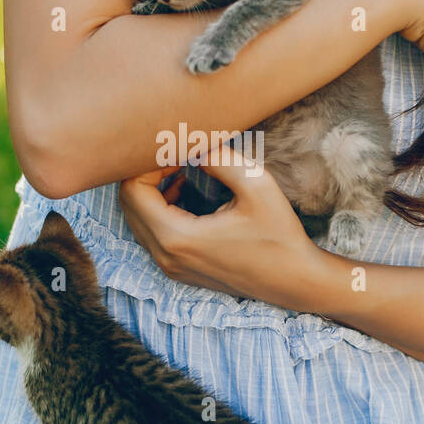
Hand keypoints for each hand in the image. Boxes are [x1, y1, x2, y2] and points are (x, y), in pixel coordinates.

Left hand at [117, 148, 317, 304]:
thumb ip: (218, 157)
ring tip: (180, 170)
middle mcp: (165, 256)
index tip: (177, 151)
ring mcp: (170, 266)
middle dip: (145, 174)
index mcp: (176, 237)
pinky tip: (185, 191)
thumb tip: (192, 142)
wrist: (295, 281)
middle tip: (175, 156)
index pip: (132, 190)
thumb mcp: (256, 184)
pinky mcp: (178, 269)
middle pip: (128, 204)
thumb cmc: (279, 234)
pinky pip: (151, 233)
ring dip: (151, 190)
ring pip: (136, 219)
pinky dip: (159, 208)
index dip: (148, 163)